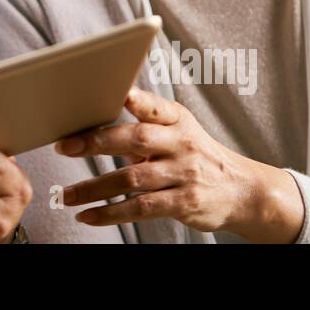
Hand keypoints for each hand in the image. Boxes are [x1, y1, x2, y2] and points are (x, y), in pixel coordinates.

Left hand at [55, 88, 303, 241]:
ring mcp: (184, 174)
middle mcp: (182, 144)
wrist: (244, 192)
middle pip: (136, 139)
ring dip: (94, 188)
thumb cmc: (199, 156)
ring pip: (132, 179)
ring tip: (67, 195)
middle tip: (65, 147)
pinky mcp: (184, 203)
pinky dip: (111, 214)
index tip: (120, 93)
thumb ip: (144, 128)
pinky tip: (89, 216)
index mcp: (178, 120)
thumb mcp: (179, 132)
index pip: (155, 106)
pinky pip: (141, 208)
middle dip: (97, 142)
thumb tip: (95, 125)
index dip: (138, 100)